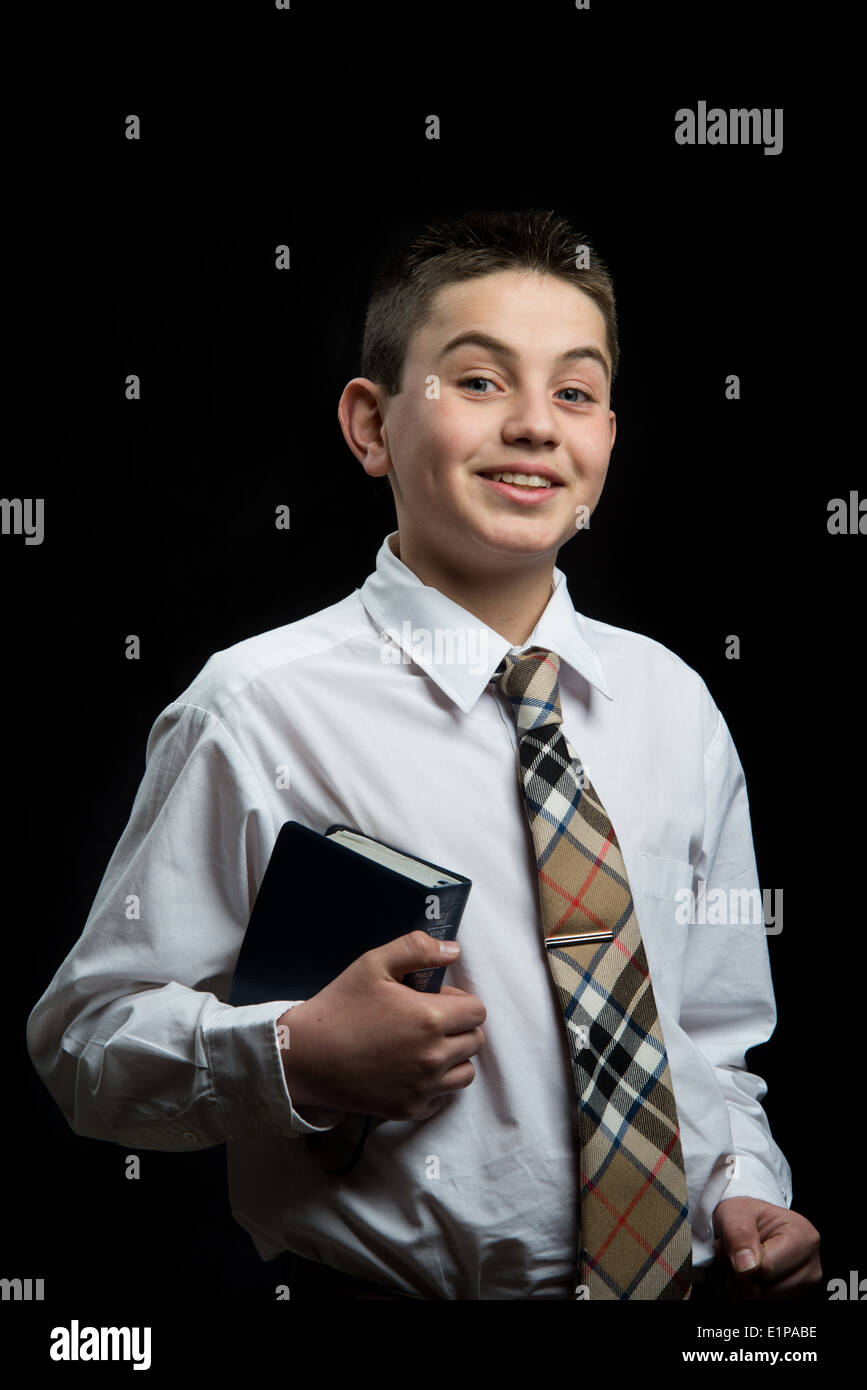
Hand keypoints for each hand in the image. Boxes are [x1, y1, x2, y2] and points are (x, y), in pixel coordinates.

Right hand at [277, 931, 485, 1121]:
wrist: (306, 1056)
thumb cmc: (339, 1006)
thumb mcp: (373, 963)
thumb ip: (417, 949)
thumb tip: (454, 950)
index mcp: (430, 1018)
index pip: (477, 1011)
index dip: (459, 1001)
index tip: (435, 1000)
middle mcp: (433, 1057)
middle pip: (475, 1041)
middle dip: (459, 1027)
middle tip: (427, 1020)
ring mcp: (423, 1087)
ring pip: (465, 1073)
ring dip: (454, 1057)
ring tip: (424, 1046)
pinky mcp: (410, 1109)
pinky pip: (443, 1098)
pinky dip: (435, 1085)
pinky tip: (411, 1070)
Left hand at [711, 1197, 821, 1299]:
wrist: (750, 1223)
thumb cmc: (746, 1216)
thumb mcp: (735, 1213)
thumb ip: (739, 1234)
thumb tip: (745, 1266)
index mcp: (803, 1237)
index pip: (766, 1268)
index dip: (741, 1262)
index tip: (733, 1244)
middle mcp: (810, 1265)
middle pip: (766, 1290)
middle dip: (740, 1275)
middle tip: (732, 1253)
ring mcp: (804, 1285)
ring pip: (763, 1301)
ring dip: (741, 1285)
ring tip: (740, 1261)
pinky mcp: (794, 1297)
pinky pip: (764, 1305)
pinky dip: (747, 1293)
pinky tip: (746, 1274)